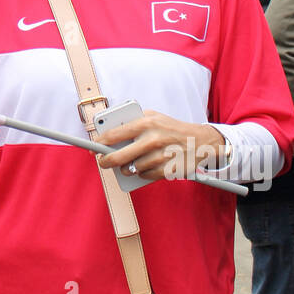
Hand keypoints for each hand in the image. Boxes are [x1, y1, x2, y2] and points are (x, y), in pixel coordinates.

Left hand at [96, 111, 224, 181]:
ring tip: (130, 162)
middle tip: (103, 162)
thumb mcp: (152, 117)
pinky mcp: (167, 170)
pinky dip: (142, 173)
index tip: (93, 148)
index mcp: (145, 123)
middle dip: (106, 162)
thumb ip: (132, 122)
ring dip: (128, 168)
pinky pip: (145, 176)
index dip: (100, 143)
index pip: (114, 135)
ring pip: (132, 168)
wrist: (200, 140)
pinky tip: (145, 166)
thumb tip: (109, 135)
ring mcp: (160, 156)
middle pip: (118, 157)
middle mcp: (152, 139)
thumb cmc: (170, 127)